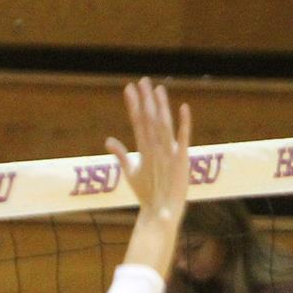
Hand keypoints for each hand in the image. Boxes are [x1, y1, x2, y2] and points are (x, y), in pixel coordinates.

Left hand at [104, 78, 192, 223]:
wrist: (159, 211)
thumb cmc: (146, 192)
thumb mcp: (131, 171)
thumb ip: (121, 155)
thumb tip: (108, 140)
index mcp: (146, 148)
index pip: (138, 122)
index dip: (133, 105)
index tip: (128, 88)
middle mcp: (158, 146)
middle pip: (150, 119)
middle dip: (146, 100)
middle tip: (142, 81)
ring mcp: (169, 151)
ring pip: (164, 125)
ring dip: (161, 107)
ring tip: (156, 90)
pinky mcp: (181, 160)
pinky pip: (183, 138)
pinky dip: (184, 124)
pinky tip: (183, 108)